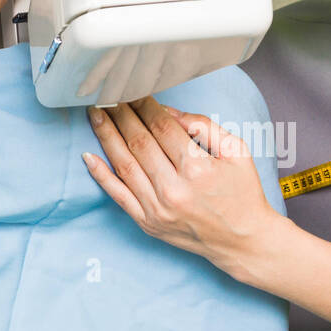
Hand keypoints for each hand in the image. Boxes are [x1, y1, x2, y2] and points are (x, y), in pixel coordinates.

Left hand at [81, 97, 286, 279]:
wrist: (242, 240)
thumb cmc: (241, 192)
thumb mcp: (236, 151)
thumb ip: (203, 126)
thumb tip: (167, 111)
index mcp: (198, 168)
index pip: (162, 128)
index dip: (144, 106)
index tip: (133, 90)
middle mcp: (173, 189)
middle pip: (139, 143)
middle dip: (121, 115)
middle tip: (108, 96)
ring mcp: (157, 209)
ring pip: (124, 165)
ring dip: (106, 136)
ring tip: (95, 114)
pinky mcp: (146, 223)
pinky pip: (117, 195)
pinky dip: (100, 175)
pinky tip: (88, 155)